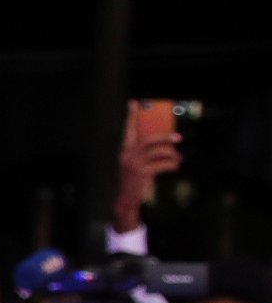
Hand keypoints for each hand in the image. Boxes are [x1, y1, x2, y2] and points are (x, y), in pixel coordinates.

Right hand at [116, 104, 181, 224]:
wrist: (126, 199)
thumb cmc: (133, 182)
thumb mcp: (133, 165)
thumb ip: (142, 154)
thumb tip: (165, 146)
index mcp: (124, 151)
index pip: (128, 130)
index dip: (131, 117)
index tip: (133, 103)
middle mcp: (127, 154)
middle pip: (149, 139)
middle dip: (165, 138)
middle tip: (178, 138)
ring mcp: (134, 163)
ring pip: (159, 151)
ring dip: (172, 154)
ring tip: (178, 159)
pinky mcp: (142, 172)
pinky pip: (162, 163)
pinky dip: (172, 164)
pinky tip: (175, 167)